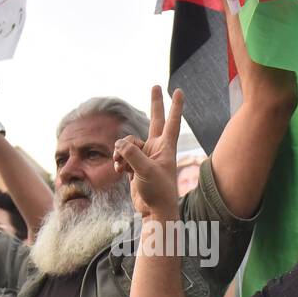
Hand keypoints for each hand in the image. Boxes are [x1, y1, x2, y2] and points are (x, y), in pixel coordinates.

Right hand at [114, 86, 182, 218]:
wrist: (154, 210)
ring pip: (128, 144)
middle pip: (154, 120)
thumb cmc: (157, 191)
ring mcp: (145, 156)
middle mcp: (157, 148)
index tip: (178, 91)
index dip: (175, 106)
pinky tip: (121, 172)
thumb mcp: (145, 170)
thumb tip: (119, 144)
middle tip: (155, 85)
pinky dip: (119, 162)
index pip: (172, 122)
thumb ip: (131, 154)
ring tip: (122, 166)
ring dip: (121, 153)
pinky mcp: (136, 165)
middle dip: (154, 104)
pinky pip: (122, 156)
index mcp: (166, 147)